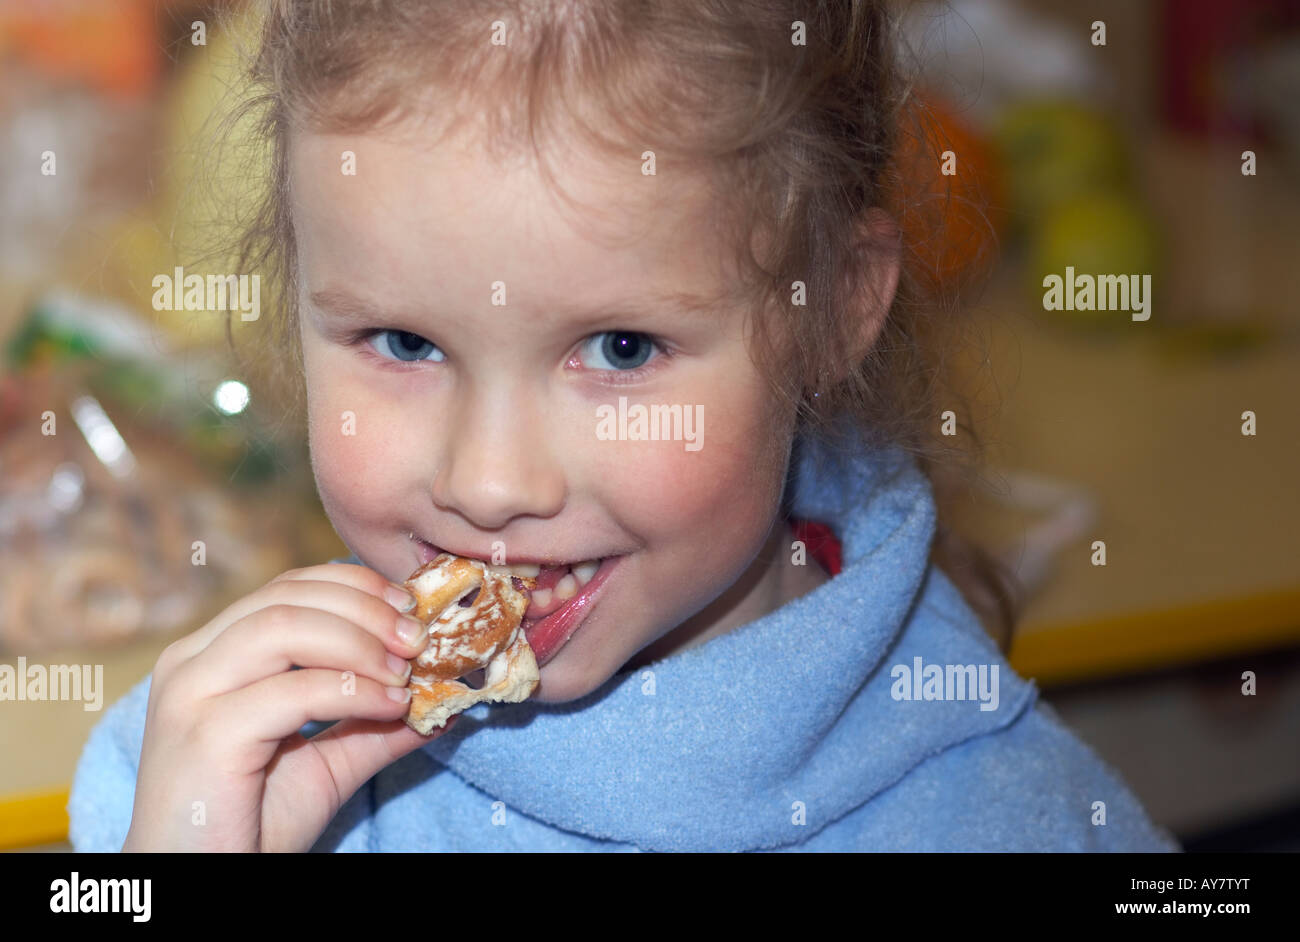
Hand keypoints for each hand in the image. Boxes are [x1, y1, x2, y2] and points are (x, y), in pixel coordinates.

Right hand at [122, 564, 448, 851]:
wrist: (203, 884)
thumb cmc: (253, 823)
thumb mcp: (328, 760)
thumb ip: (377, 722)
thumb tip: (444, 696)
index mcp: (211, 653)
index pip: (287, 588)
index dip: (353, 587)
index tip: (409, 606)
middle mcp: (192, 662)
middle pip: (286, 597)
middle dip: (364, 609)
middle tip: (417, 637)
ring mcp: (191, 694)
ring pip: (284, 628)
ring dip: (359, 642)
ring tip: (405, 671)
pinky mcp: (205, 734)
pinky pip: (292, 691)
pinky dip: (352, 690)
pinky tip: (390, 705)